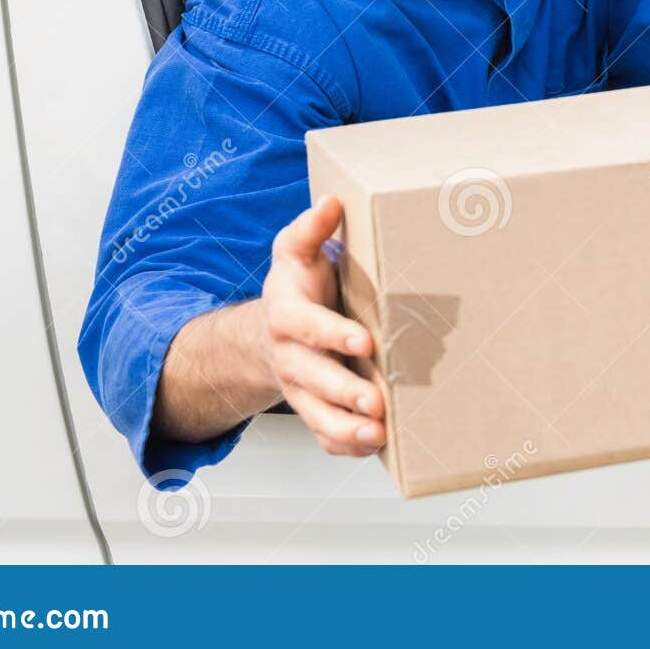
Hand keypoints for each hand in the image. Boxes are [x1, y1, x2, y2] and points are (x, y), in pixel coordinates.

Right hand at [260, 194, 386, 456]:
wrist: (272, 330)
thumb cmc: (296, 288)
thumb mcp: (295, 251)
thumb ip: (309, 228)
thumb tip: (331, 201)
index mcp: (286, 315)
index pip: (306, 326)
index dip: (333, 333)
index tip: (364, 339)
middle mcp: (291, 357)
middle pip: (313, 379)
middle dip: (344, 392)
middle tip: (377, 401)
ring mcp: (301, 389)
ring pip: (317, 416)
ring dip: (346, 429)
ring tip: (377, 433)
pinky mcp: (313, 410)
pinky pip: (324, 435)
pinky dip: (345, 446)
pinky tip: (374, 446)